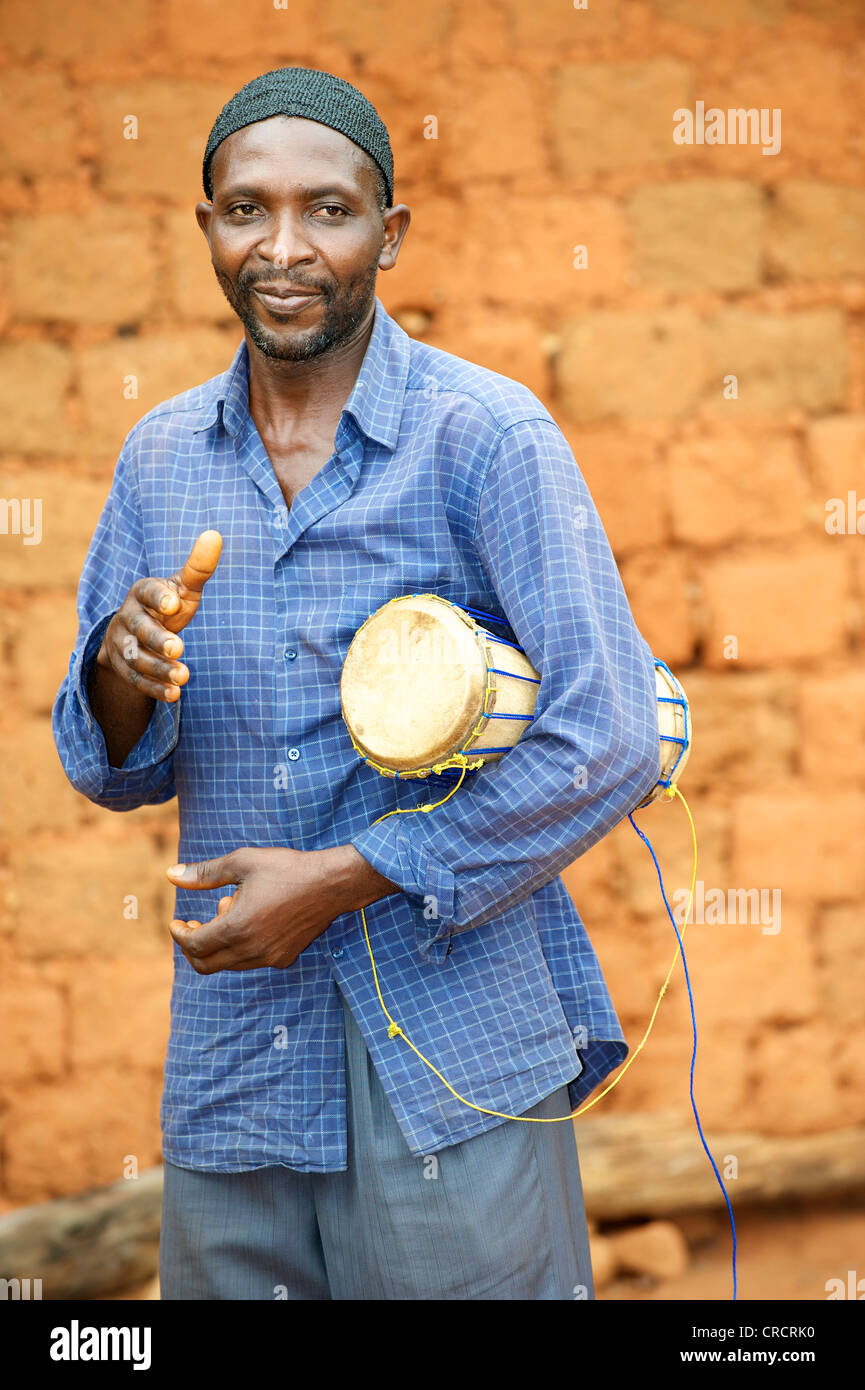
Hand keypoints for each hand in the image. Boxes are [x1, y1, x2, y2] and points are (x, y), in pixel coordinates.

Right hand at [95, 530, 222, 702]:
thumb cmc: (168, 606)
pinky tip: (175, 694)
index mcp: (142, 592)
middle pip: (138, 628)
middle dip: (157, 639)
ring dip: (159, 669)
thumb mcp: (182, 588)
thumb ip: (198, 567)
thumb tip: (215, 535)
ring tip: (184, 676)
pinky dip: (155, 688)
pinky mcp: (124, 669)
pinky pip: (137, 681)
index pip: (146, 592)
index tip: (174, 603)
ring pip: (136, 658)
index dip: (158, 597)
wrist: (136, 636)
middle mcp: (127, 618)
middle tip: (178, 648)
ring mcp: (122, 645)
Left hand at [165, 845, 398, 973]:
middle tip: (194, 924)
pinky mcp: (283, 959)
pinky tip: (252, 918)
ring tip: (232, 908)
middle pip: (205, 964)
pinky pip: (250, 962)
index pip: (193, 945)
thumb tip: (170, 874)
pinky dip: (240, 947)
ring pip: (228, 964)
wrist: (331, 884)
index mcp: (237, 927)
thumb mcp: (242, 862)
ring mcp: (268, 958)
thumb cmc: (286, 869)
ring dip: (219, 943)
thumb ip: (204, 873)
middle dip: (193, 945)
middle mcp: (251, 950)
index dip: (179, 934)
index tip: (176, 922)